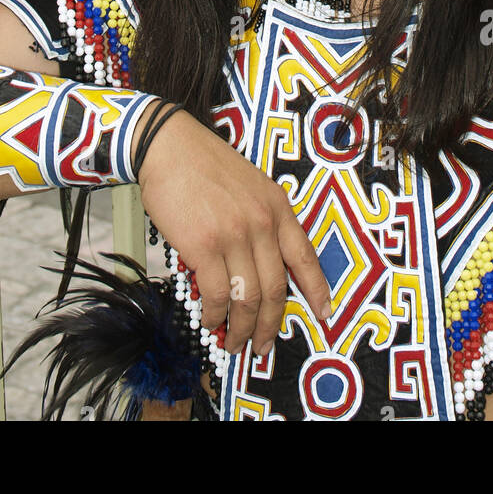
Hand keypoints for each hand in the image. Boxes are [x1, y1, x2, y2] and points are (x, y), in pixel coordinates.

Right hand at [135, 106, 330, 356]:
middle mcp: (261, 222)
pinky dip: (215, 314)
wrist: (169, 146)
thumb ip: (263, 220)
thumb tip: (262, 267)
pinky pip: (217, 293)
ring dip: (242, 329)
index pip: (305, 256)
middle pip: (276, 289)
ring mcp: (233, 234)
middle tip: (263, 347)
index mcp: (277, 206)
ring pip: (248, 298)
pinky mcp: (204, 244)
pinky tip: (210, 320)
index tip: (324, 314)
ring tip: (235, 343)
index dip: (317, 290)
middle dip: (271, 326)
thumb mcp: (251, 185)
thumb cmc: (204, 164)